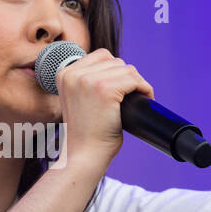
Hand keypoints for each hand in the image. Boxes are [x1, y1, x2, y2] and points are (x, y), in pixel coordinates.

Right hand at [51, 48, 154, 171]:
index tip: (122, 88)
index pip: (101, 56)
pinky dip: (144, 89)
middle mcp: (74, 73)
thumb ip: (88, 82)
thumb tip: (119, 68)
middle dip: (127, 78)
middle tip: (132, 96)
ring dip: (137, 83)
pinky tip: (145, 99)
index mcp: (65, 74)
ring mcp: (88, 80)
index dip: (115, 71)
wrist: (83, 155)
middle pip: (115, 61)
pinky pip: (134, 80)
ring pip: (127, 69)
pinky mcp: (105, 89)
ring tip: (138, 99)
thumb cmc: (85, 134)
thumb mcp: (78, 100)